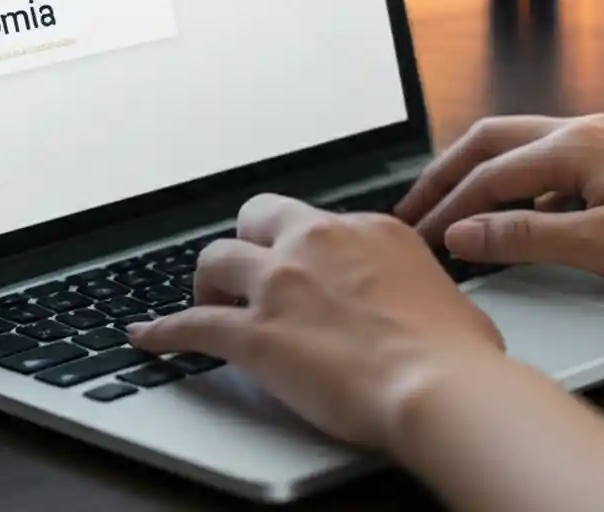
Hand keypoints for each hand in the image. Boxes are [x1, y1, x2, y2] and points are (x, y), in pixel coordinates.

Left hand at [126, 194, 503, 448]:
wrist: (438, 386)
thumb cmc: (456, 355)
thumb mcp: (450, 301)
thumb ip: (420, 292)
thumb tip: (433, 313)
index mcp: (368, 231)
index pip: (318, 222)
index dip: (304, 248)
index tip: (300, 267)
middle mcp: (318, 243)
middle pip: (257, 218)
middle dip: (249, 243)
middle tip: (249, 273)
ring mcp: (281, 284)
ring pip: (215, 258)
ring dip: (208, 281)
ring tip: (207, 302)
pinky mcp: (253, 331)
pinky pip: (189, 323)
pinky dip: (163, 331)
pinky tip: (147, 336)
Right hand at [395, 114, 603, 291]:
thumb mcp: (602, 246)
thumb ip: (523, 238)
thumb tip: (463, 235)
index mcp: (575, 144)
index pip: (487, 174)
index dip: (446, 209)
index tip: (418, 238)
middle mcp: (585, 128)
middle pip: (491, 140)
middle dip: (446, 175)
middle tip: (413, 210)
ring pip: (520, 148)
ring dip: (481, 177)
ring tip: (451, 212)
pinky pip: (550, 164)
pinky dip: (518, 188)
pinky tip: (515, 219)